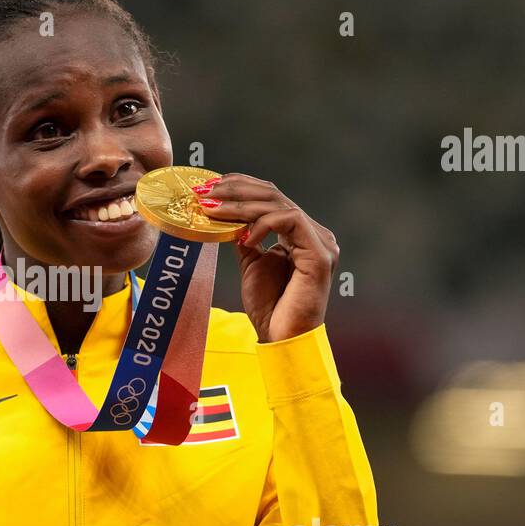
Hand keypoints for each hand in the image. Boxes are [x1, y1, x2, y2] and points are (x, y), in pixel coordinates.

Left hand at [193, 174, 338, 342]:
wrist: (281, 338)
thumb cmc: (270, 307)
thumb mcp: (252, 264)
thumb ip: (245, 238)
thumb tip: (226, 216)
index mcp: (301, 235)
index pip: (271, 198)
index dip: (239, 187)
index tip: (207, 188)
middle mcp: (314, 234)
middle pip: (274, 195)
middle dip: (235, 190)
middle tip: (204, 192)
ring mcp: (320, 242)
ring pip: (279, 204)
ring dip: (240, 205)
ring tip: (212, 210)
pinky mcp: (319, 254)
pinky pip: (290, 221)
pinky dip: (262, 224)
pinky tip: (243, 238)